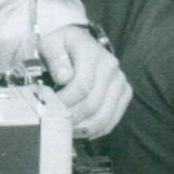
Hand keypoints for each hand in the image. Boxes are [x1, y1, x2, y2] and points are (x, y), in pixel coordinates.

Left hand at [37, 25, 130, 140]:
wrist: (78, 43)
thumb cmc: (61, 46)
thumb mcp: (50, 44)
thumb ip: (54, 58)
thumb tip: (64, 78)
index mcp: (91, 53)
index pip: (82, 86)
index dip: (65, 102)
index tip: (49, 109)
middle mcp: (110, 66)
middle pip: (93, 103)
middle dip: (72, 117)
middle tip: (55, 123)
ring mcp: (120, 80)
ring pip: (104, 115)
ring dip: (83, 127)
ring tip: (67, 130)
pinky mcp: (124, 92)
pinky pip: (113, 118)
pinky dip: (97, 129)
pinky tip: (82, 131)